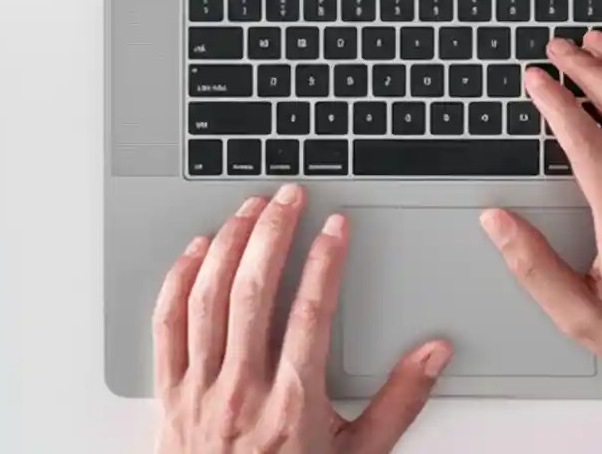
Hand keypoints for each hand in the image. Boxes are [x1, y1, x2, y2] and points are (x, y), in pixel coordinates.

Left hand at [152, 184, 451, 452]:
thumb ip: (400, 402)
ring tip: (249, 209)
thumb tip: (434, 353)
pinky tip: (198, 251)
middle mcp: (243, 391)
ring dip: (229, 246)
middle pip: (253, 293)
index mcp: (294, 404)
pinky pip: (166, 327)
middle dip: (272, 233)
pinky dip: (179, 282)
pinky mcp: (169, 395)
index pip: (310, 314)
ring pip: (208, 300)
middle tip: (289, 197)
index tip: (336, 226)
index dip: (326, 262)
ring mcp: (199, 391)